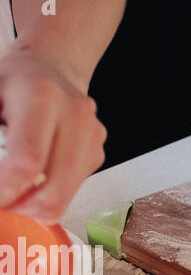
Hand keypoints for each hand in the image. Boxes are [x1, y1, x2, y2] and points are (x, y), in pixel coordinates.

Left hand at [0, 47, 105, 222]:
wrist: (48, 66)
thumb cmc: (9, 83)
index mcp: (42, 97)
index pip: (26, 163)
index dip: (4, 192)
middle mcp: (76, 115)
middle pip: (54, 191)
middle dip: (20, 208)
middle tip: (1, 202)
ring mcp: (92, 134)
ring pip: (64, 196)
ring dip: (33, 204)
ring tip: (12, 186)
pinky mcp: (98, 150)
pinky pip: (71, 189)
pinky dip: (48, 192)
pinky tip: (33, 174)